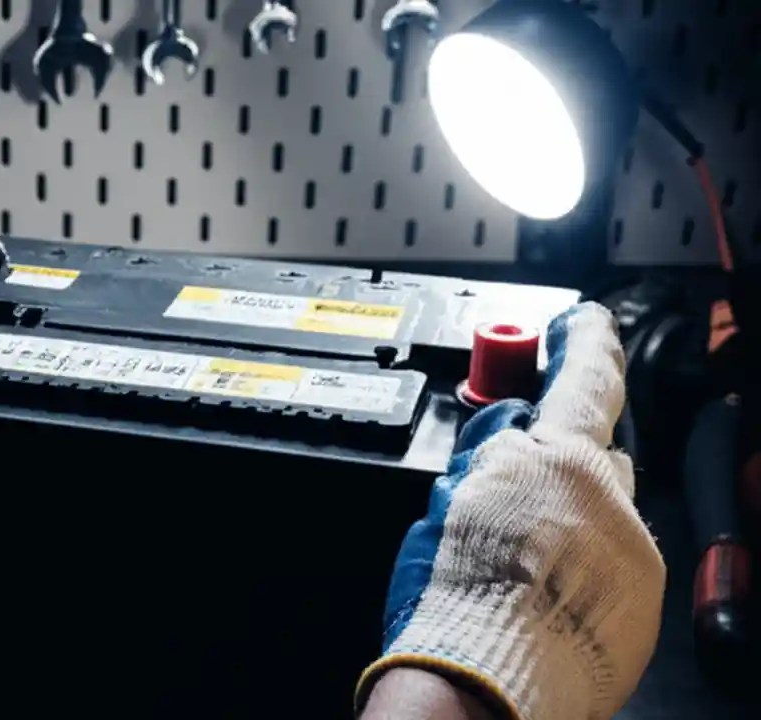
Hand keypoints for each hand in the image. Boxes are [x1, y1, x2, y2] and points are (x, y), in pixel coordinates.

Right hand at [356, 303, 665, 719]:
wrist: (490, 679)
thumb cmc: (454, 597)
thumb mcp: (448, 502)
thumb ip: (488, 461)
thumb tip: (507, 438)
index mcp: (550, 459)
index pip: (584, 379)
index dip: (587, 342)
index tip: (587, 322)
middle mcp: (602, 492)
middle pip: (590, 450)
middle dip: (555, 459)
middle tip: (510, 486)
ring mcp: (630, 541)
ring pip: (604, 506)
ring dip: (569, 517)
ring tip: (519, 562)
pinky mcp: (645, 587)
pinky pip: (616, 556)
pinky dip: (585, 564)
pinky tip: (544, 591)